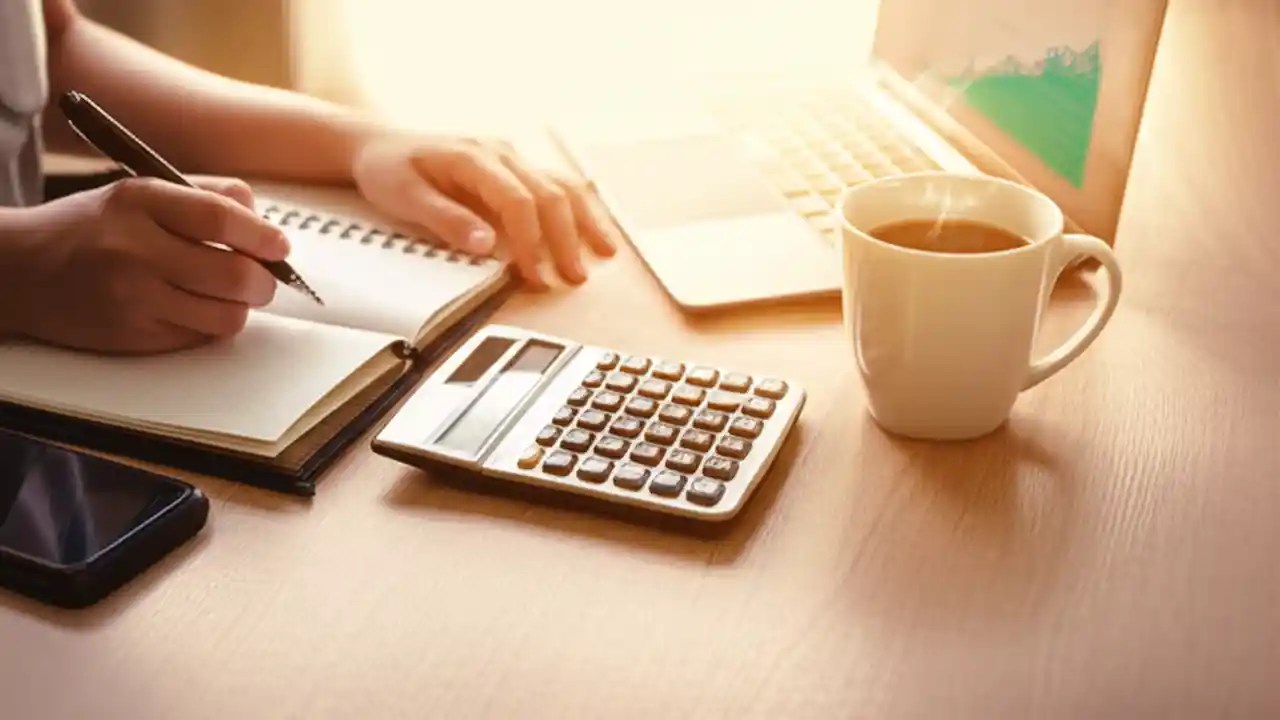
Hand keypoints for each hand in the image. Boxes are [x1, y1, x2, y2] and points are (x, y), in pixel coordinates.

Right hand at [7, 177, 289, 353]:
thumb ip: (203, 195)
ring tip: (227, 294)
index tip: (280, 245)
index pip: (221, 217)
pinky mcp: (132, 337)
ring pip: (226, 316)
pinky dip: (208, 325)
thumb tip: (264, 221)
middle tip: (263, 278)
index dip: (263, 235)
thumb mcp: (136, 192)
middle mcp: (134, 250)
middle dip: (264, 281)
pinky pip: (199, 337)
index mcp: (138, 201)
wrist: (17, 272)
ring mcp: (133, 298)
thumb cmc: (90, 229)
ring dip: (240, 307)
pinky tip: (191, 308)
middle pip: (235, 275)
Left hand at [351, 132, 619, 287]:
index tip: (535, 276)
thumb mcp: (404, 196)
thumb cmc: (389, 169)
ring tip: (603, 253)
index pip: (517, 200)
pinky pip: (557, 183)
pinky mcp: (516, 167)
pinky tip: (595, 228)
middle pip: (549, 193)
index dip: (531, 241)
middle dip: (566, 238)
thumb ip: (445, 219)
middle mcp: (501, 152)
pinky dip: (580, 207)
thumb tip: (485, 244)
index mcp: (473, 157)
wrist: (380, 144)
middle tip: (573, 277)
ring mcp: (512, 157)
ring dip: (585, 220)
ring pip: (562, 184)